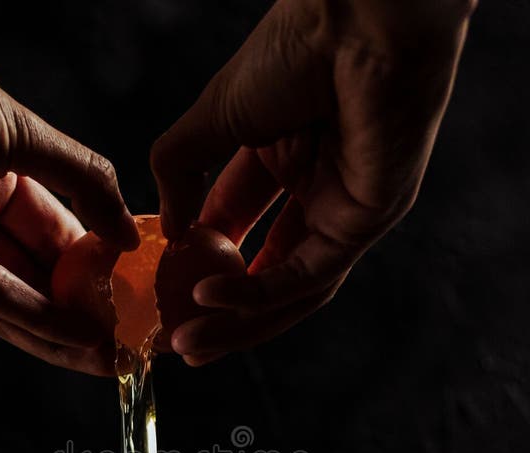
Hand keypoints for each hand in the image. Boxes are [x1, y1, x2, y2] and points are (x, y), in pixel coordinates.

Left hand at [0, 0, 138, 375]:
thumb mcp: (24, 132)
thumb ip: (83, 181)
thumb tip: (129, 232)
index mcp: (0, 172)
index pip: (62, 229)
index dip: (102, 258)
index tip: (140, 282)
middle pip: (44, 271)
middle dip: (89, 304)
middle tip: (134, 332)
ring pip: (20, 297)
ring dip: (68, 329)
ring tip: (115, 354)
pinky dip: (36, 319)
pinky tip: (78, 338)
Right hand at [151, 0, 476, 365]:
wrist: (353, 22)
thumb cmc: (291, 50)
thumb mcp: (212, 117)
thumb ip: (180, 170)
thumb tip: (165, 230)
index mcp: (282, 159)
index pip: (234, 229)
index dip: (199, 265)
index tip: (163, 294)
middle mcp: (314, 190)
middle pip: (263, 271)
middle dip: (219, 314)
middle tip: (178, 344)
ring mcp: (342, 210)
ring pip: (287, 288)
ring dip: (237, 321)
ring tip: (189, 344)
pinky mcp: (366, 223)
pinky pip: (307, 274)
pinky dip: (257, 293)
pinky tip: (210, 297)